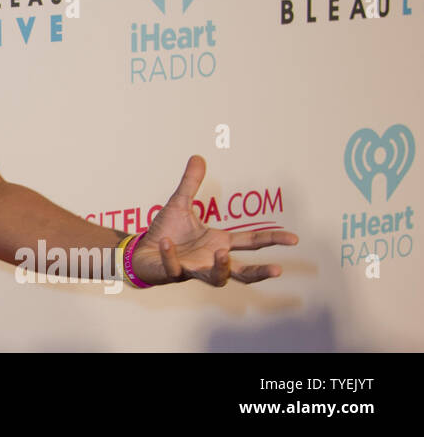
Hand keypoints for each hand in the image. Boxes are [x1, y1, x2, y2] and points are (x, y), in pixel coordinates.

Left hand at [131, 155, 298, 286]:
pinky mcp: (172, 273)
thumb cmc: (166, 232)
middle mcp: (210, 259)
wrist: (141, 251)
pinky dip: (171, 256)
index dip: (272, 240)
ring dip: (220, 268)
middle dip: (260, 272)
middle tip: (278, 269)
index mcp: (218, 243)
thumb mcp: (179, 204)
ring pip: (214, 279)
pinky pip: (174, 268)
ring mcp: (193, 268)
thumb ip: (190, 184)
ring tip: (221, 253)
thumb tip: (198, 157)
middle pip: (242, 272)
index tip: (295, 239)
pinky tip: (167, 243)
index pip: (251, 243)